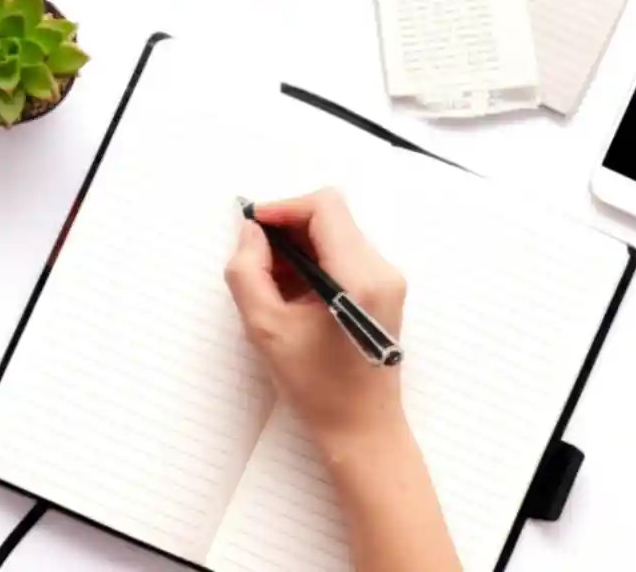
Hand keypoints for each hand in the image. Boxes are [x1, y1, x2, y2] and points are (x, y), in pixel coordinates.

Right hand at [224, 189, 407, 453]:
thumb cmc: (316, 388)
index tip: (251, 227)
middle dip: (287, 229)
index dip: (283, 208)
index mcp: (359, 277)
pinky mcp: (383, 291)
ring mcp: (387, 280)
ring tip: (269, 281)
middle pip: (331, 217)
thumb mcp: (266, 329)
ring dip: (298, 247)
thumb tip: (250, 233)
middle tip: (254, 259)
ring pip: (336, 234)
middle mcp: (382, 270)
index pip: (325, 207)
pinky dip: (313, 262)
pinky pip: (344, 256)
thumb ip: (248, 272)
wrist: (362, 429)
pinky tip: (291, 294)